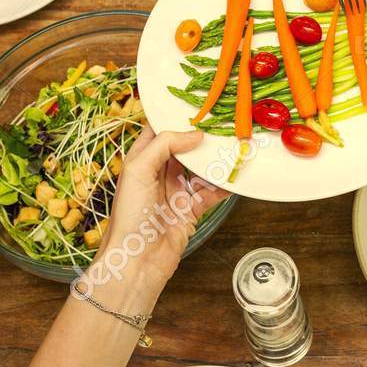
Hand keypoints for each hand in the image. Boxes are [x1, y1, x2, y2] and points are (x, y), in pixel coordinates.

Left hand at [79, 126, 227, 302]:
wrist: (138, 261)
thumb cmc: (129, 216)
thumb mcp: (139, 170)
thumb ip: (165, 145)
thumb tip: (195, 134)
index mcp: (141, 160)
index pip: (158, 131)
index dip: (174, 117)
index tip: (196, 105)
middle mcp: (158, 173)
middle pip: (184, 148)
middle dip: (202, 137)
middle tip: (223, 123)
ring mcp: (176, 191)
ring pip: (200, 169)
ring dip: (216, 161)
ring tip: (234, 146)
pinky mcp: (190, 210)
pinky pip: (211, 192)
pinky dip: (224, 185)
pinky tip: (236, 177)